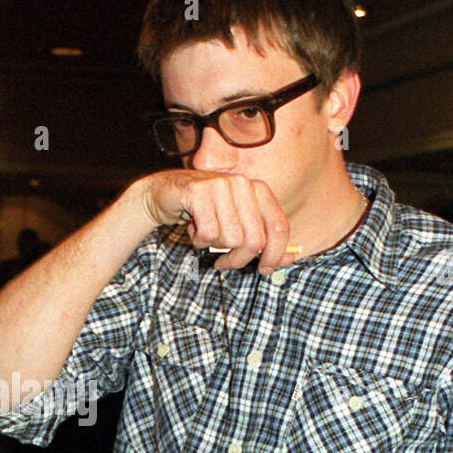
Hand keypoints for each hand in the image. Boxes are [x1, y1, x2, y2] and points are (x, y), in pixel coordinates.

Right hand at [137, 170, 292, 274]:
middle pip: (255, 240)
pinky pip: (208, 234)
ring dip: (214, 247)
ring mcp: (221, 185)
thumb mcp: (236, 226)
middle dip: (238, 259)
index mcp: (258, 189)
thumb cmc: (201, 213)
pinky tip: (192, 228)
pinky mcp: (198, 192)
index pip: (279, 227)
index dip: (275, 254)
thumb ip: (263, 241)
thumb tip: (291, 257)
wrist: (161, 194)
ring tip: (204, 235)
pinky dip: (198, 241)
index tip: (263, 269)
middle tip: (223, 262)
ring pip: (231, 239)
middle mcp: (243, 183)